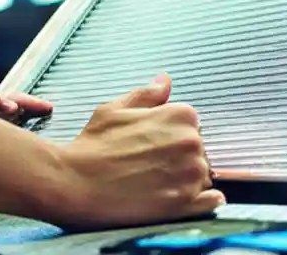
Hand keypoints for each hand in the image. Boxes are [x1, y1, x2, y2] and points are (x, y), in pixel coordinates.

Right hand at [50, 74, 222, 228]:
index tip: (151, 146)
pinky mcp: (186, 204)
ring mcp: (191, 175)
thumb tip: (165, 81)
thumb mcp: (115, 109)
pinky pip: (211, 202)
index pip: (191, 126)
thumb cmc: (92, 145)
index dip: (169, 137)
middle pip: (198, 151)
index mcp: (180, 115)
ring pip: (201, 177)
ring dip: (185, 181)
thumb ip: (146, 95)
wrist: (74, 184)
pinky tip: (179, 199)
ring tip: (153, 184)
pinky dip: (202, 201)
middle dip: (178, 158)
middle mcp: (192, 142)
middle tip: (148, 166)